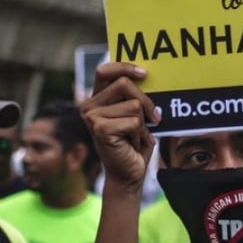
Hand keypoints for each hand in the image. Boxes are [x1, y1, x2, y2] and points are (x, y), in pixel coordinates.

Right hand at [79, 62, 158, 192]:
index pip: (104, 70)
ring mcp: (92, 117)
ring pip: (134, 105)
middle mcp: (89, 106)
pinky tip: (132, 144)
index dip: (124, 67)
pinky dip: (140, 134)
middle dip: (145, 101)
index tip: (144, 73)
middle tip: (153, 118)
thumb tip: (146, 75)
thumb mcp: (134, 114)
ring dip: (143, 123)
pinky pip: (134, 121)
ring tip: (136, 136)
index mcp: (96, 98)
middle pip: (124, 83)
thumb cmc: (133, 143)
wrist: (128, 175)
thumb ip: (134, 95)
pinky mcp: (100, 129)